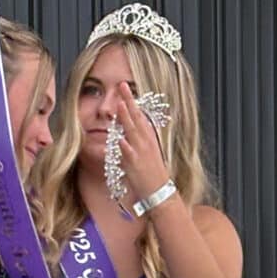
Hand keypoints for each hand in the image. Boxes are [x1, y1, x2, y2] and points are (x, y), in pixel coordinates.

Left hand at [115, 81, 171, 205]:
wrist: (159, 191)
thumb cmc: (152, 172)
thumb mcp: (147, 152)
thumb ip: (137, 140)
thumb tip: (125, 132)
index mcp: (149, 137)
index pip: (140, 114)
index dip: (133, 100)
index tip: (126, 87)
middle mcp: (145, 141)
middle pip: (136, 117)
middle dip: (129, 101)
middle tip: (122, 86)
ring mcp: (139, 151)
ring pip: (131, 131)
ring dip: (126, 118)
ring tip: (120, 104)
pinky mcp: (134, 164)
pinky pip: (127, 152)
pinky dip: (122, 145)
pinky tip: (117, 138)